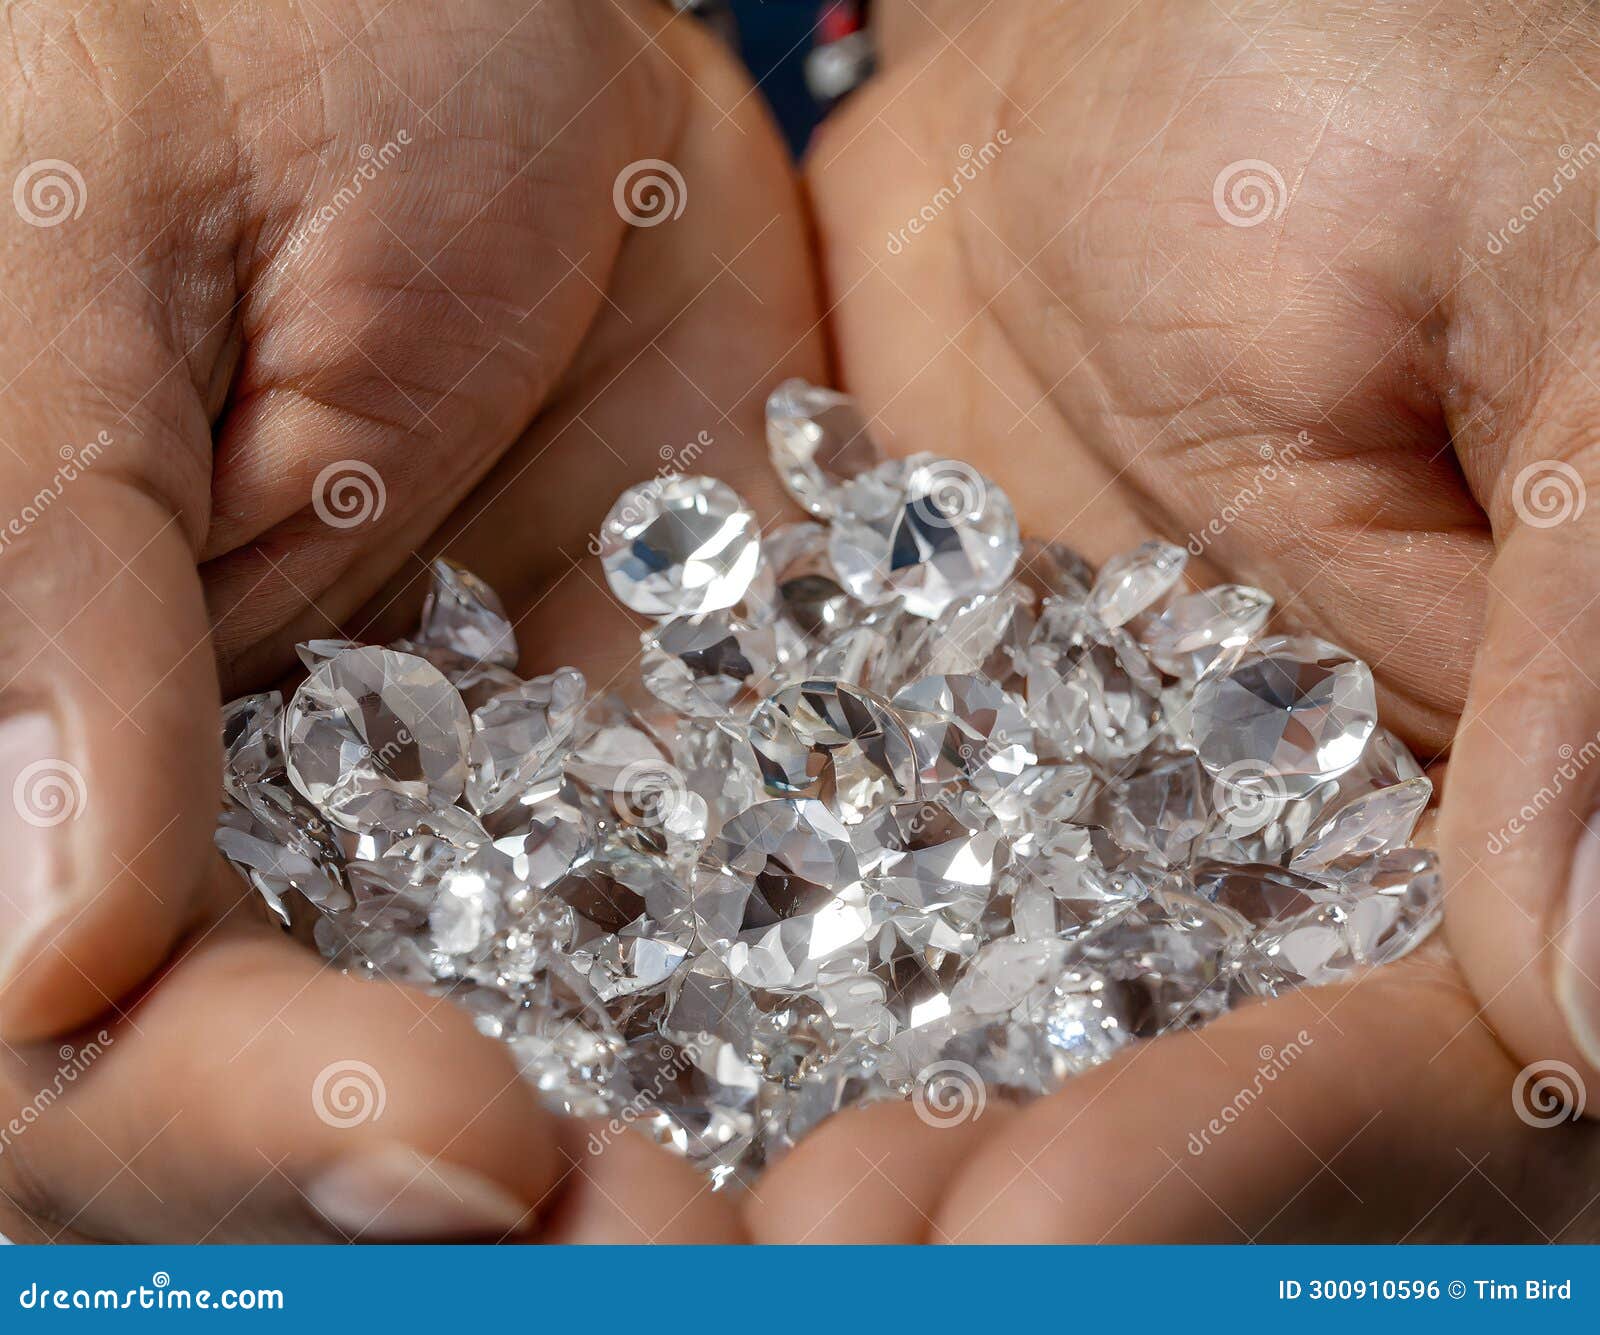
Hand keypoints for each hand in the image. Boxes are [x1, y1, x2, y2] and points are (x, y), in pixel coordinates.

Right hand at [0, 0, 818, 1241]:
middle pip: (318, 1124)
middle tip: (686, 1234)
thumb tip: (41, 959)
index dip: (253, 1125)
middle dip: (494, 1214)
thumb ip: (49, 596)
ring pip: (533, 1062)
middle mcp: (256, 833)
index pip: (96, 1048)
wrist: (459, 9)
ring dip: (679, 1158)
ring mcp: (469, 812)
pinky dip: (812, 1010)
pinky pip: (719, 919)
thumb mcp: (94, 282)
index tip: (469, 1139)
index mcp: (49, 745)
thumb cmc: (224, 51)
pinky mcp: (652, 749)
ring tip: (842, 1210)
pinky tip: (929, 1077)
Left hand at [749, 0, 1599, 1240]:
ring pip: (1004, 1043)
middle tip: (810, 1240)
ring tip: (684, 1194)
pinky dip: (747, 974)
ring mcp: (1102, 816)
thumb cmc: (1416, 79)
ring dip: (845, 1134)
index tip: (1035, 1218)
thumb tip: (1598, 992)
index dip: (1247, 1164)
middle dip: (1010, 1206)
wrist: (1147, 32)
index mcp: (1531, 794)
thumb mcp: (1563, 283)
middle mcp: (1314, 857)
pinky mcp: (930, 745)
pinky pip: (849, 893)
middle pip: (1195, 1116)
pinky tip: (631, 1036)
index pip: (1427, 1073)